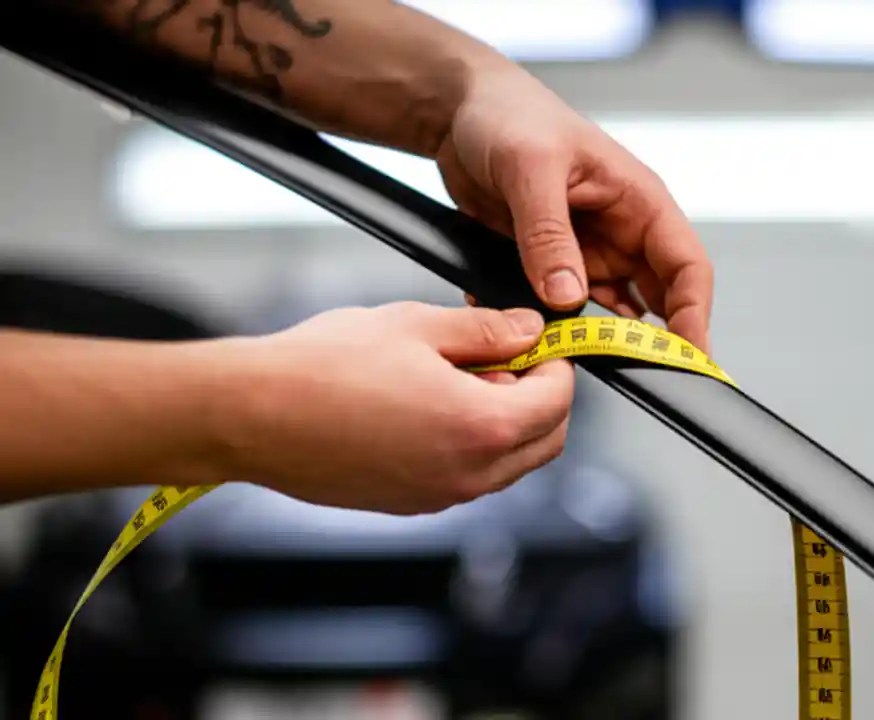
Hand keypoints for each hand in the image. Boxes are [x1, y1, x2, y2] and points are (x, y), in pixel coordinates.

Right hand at [217, 303, 573, 514]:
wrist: (250, 415)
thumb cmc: (320, 368)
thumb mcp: (416, 326)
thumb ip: (486, 331)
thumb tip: (529, 331)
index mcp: (480, 427)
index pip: (558, 400)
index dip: (556, 362)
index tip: (537, 338)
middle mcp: (468, 474)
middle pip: (546, 440)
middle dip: (541, 395)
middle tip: (505, 354)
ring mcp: (439, 496)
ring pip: (510, 463)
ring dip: (508, 420)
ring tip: (460, 375)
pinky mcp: (411, 504)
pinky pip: (469, 476)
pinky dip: (472, 443)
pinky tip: (432, 403)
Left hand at [436, 67, 714, 350]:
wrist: (458, 112)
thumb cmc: (508, 115)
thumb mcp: (531, 168)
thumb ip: (549, 234)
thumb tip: (567, 296)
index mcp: (639, 201)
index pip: (687, 268)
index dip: (694, 317)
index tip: (687, 359)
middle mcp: (621, 232)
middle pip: (655, 302)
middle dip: (644, 343)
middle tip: (626, 375)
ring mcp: (586, 253)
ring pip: (606, 315)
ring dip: (589, 340)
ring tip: (566, 357)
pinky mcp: (549, 266)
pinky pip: (558, 311)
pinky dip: (546, 328)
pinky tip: (523, 333)